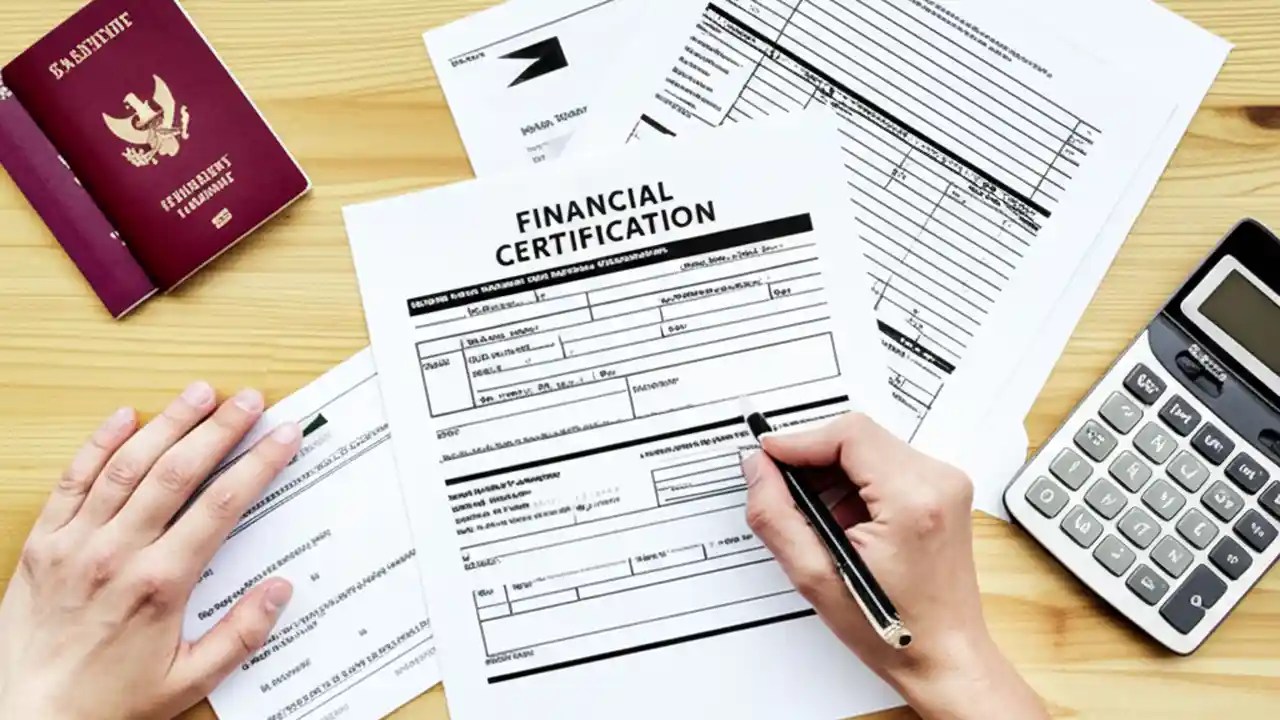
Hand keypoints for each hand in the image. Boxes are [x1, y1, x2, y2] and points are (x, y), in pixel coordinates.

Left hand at [0, 383, 301, 719]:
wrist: (29, 719)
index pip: (221, 506)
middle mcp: (117, 554)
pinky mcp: (42, 545)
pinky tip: (123, 417)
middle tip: (248, 400)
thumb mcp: (188, 682)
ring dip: (167, 424)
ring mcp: (75, 544)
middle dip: (219, 429)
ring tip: (199, 393)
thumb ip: (240, 635)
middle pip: (178, 472)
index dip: (257, 464)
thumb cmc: (107, 705)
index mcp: (160, 585)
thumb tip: (280, 591)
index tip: (282, 436)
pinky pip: (72, 481)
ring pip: (127, 466)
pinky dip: (97, 445)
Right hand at [742, 413, 1046, 719]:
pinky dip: (854, 483)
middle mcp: (938, 481)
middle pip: (858, 437)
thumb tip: (757, 469)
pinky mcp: (942, 492)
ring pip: (869, 448)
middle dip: (813, 459)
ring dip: (833, 474)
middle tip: (785, 493)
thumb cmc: (894, 631)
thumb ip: (776, 515)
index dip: (799, 441)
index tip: (767, 457)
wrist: (944, 657)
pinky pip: (885, 465)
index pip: (848, 435)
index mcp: (913, 499)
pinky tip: (843, 522)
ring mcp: (946, 484)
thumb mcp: (816, 577)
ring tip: (819, 521)